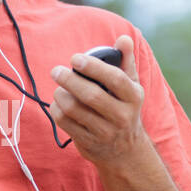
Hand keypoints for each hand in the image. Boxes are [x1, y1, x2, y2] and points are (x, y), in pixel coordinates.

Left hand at [49, 34, 146, 167]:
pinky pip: (65, 122)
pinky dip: (56, 109)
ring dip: (60, 94)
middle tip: (56, 71)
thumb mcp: (131, 86)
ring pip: (74, 109)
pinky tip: (58, 103)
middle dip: (69, 79)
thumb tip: (124, 39)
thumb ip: (126, 61)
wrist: (125, 151)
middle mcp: (122, 116)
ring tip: (59, 87)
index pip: (115, 78)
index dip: (93, 66)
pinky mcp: (88, 143)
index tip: (75, 59)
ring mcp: (104, 132)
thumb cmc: (125, 108)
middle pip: (91, 95)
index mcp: (133, 97)